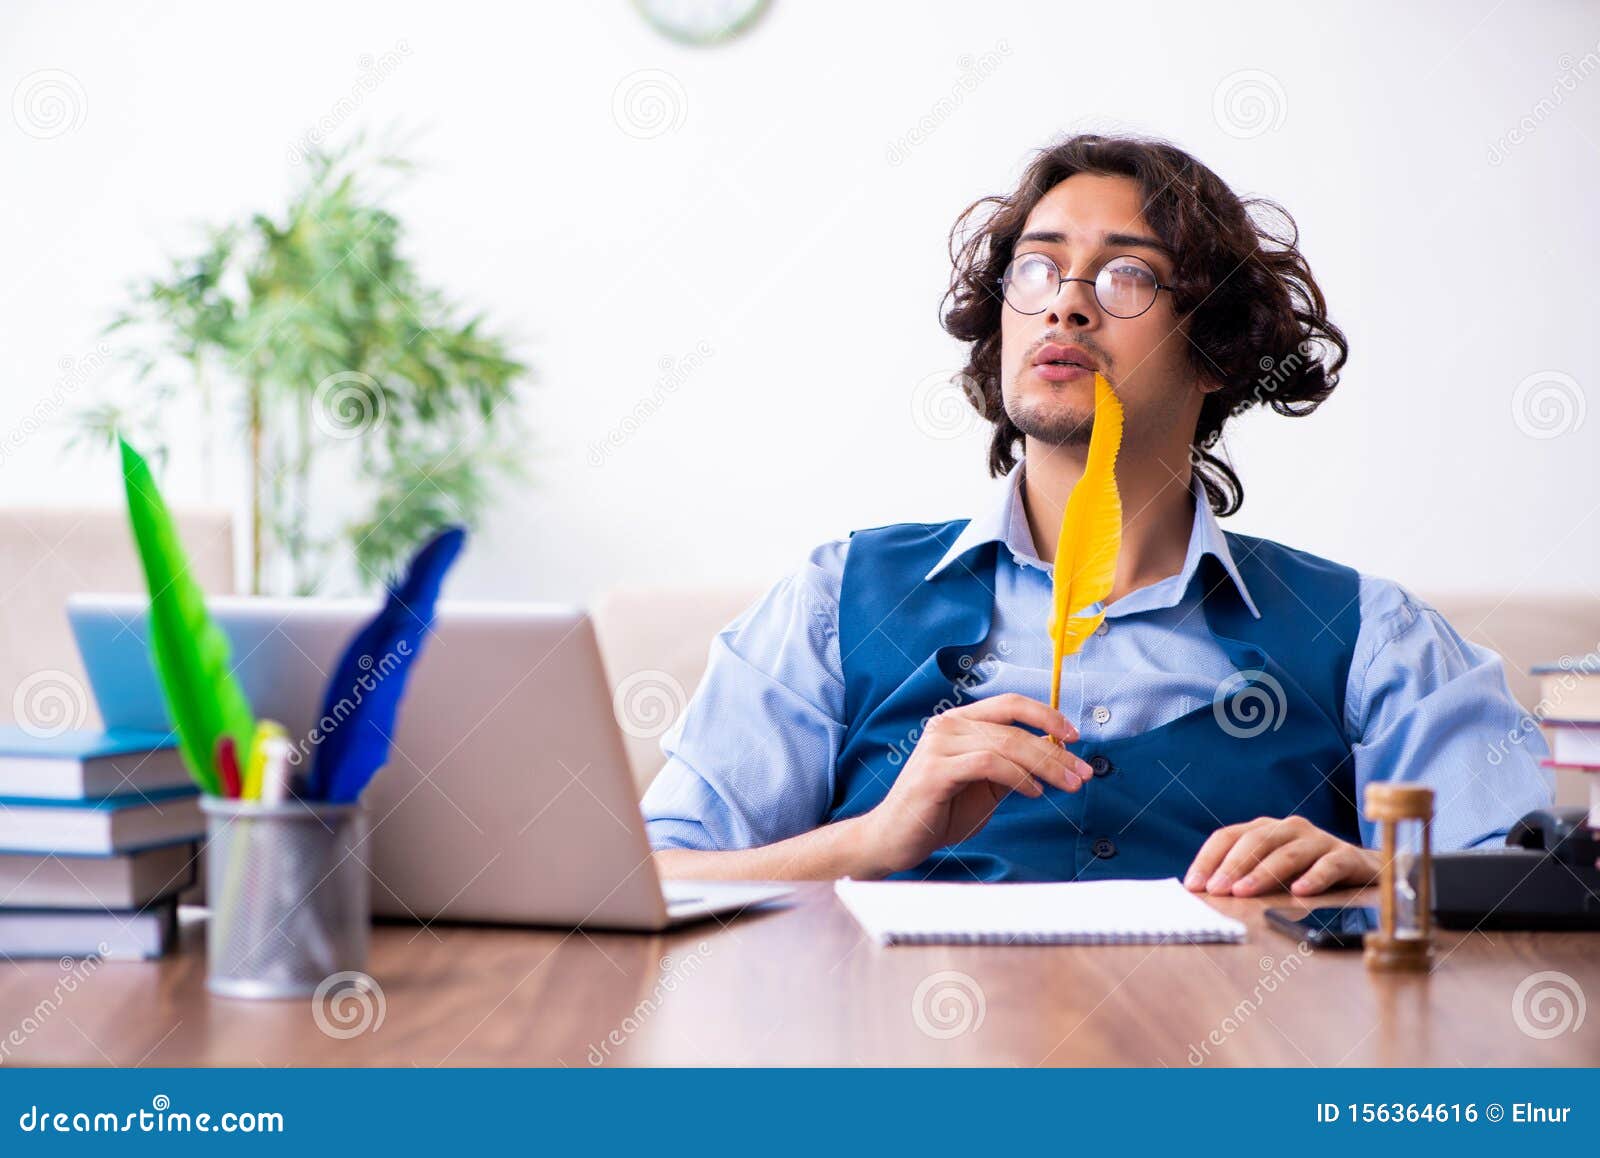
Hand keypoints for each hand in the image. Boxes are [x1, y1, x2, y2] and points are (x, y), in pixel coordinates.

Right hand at [859, 693, 1091, 875]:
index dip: (1046, 715)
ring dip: (1045, 766)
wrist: (895, 839)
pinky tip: (1034, 793)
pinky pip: (989, 765)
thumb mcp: (985, 786)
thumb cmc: (939, 813)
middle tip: (1083, 772)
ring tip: (1067, 785)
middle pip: (1014, 727)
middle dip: (1056, 751)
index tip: (1075, 736)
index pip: (1009, 703)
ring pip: (1006, 744)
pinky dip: (1018, 777)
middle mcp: (947, 725)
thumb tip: (1054, 755)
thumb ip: (1012, 767)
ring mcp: (939, 745)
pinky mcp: (935, 770)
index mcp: (959, 722)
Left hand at [1183, 815, 1380, 897]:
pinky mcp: (1346, 856)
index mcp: (1264, 828)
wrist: (1363, 870)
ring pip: (1287, 853)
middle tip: (1217, 891)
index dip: (1208, 859)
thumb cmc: (1306, 872)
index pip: (1227, 837)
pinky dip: (1314, 877)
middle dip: (1232, 866)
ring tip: (1244, 892)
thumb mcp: (1271, 871)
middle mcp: (1289, 828)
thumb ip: (1243, 876)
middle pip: (1255, 842)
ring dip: (1263, 873)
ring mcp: (1318, 839)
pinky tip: (1300, 891)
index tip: (1194, 885)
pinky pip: (1329, 865)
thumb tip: (1205, 894)